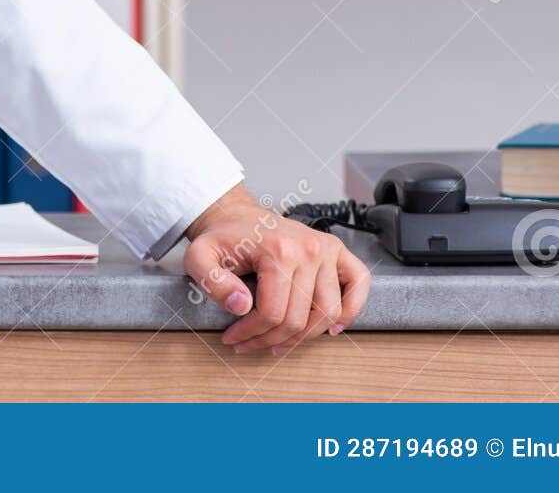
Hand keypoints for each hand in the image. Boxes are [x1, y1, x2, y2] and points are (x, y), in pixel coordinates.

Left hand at [183, 183, 370, 354]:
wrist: (235, 216)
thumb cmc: (221, 238)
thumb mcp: (199, 257)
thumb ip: (212, 282)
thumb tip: (241, 306)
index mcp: (278, 251)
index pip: (273, 314)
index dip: (251, 334)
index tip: (233, 338)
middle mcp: (308, 249)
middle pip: (300, 318)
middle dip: (271, 339)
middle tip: (250, 343)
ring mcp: (326, 249)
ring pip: (328, 312)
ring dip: (306, 336)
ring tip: (281, 341)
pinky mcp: (337, 251)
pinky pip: (359, 284)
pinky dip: (350, 309)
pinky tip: (331, 325)